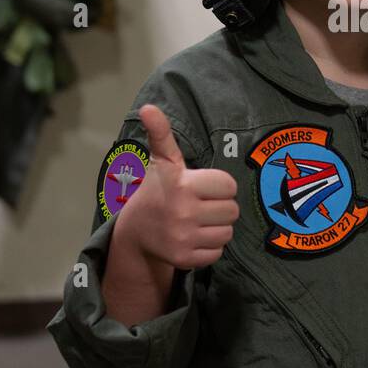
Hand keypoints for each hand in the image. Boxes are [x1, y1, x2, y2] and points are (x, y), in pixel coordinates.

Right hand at [117, 104, 237, 268]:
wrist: (135, 232)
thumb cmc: (157, 190)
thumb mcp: (162, 161)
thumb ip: (161, 133)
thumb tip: (148, 107)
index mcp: (181, 184)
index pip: (229, 186)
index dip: (219, 186)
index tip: (202, 187)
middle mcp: (182, 212)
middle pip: (232, 211)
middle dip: (220, 207)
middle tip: (200, 205)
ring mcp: (183, 238)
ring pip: (228, 232)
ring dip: (217, 227)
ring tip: (197, 221)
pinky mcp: (185, 259)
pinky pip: (218, 252)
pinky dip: (209, 247)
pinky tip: (193, 238)